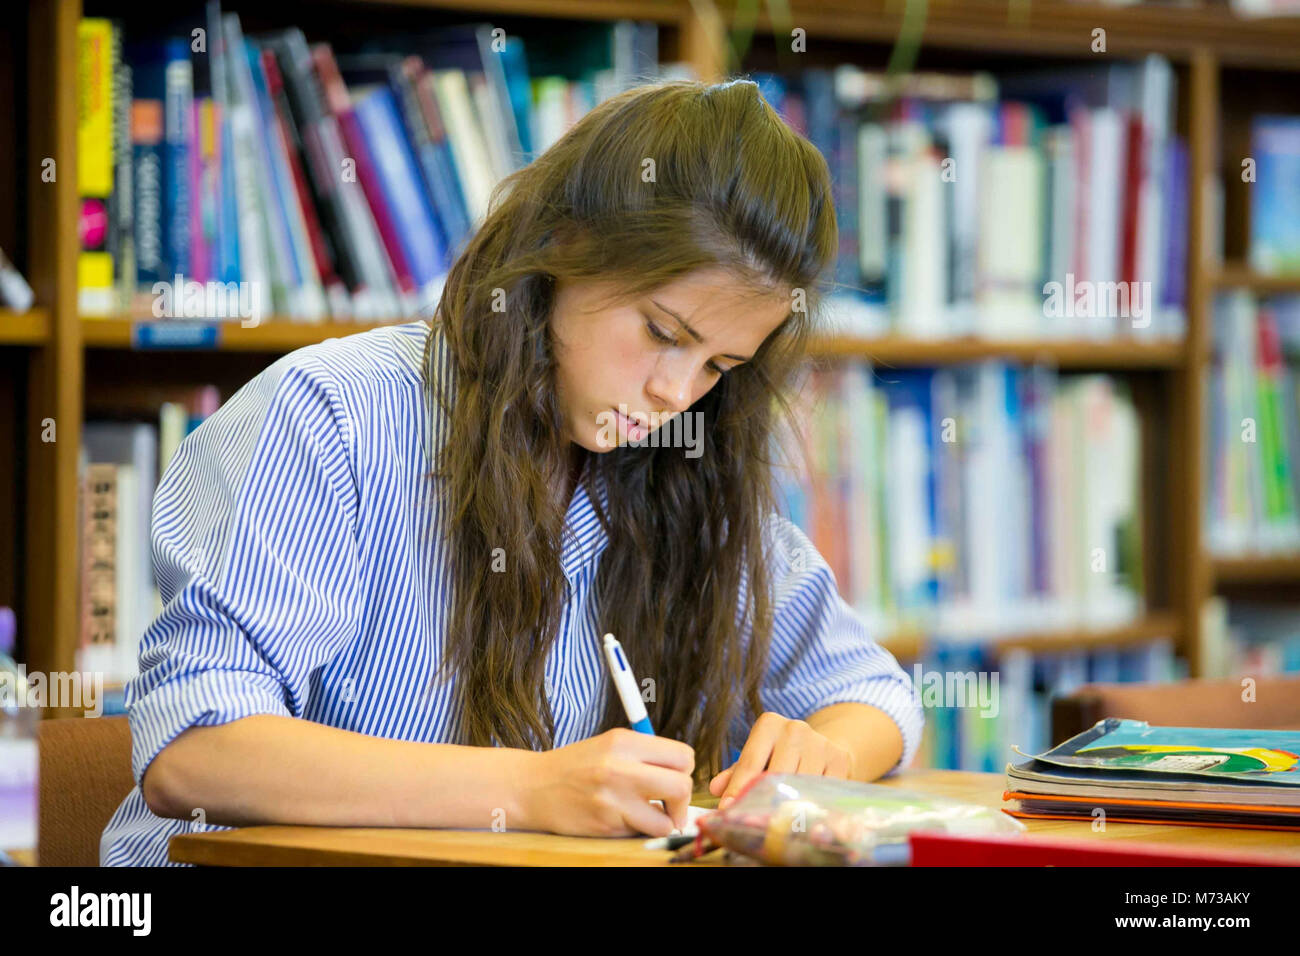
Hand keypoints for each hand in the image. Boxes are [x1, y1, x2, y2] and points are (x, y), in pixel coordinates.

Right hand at [519, 729, 694, 837]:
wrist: (532, 788)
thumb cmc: (576, 766)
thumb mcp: (609, 744)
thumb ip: (645, 753)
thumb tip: (684, 770)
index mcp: (623, 741)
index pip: (682, 755)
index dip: (684, 769)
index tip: (673, 777)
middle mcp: (618, 767)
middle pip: (681, 785)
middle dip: (682, 800)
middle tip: (670, 803)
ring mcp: (612, 799)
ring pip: (666, 819)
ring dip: (663, 821)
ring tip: (648, 814)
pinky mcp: (605, 824)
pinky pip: (642, 832)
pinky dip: (641, 830)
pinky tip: (627, 820)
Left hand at [708, 712, 855, 809]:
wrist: (821, 746)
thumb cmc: (780, 755)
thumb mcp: (757, 758)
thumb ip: (736, 773)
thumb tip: (716, 789)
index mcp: (769, 724)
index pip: (750, 762)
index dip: (739, 788)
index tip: (728, 810)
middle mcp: (795, 729)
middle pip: (775, 775)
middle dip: (763, 801)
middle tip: (754, 823)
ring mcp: (820, 743)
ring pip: (800, 785)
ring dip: (788, 807)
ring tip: (777, 824)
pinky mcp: (839, 759)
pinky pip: (822, 791)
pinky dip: (812, 806)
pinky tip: (803, 816)